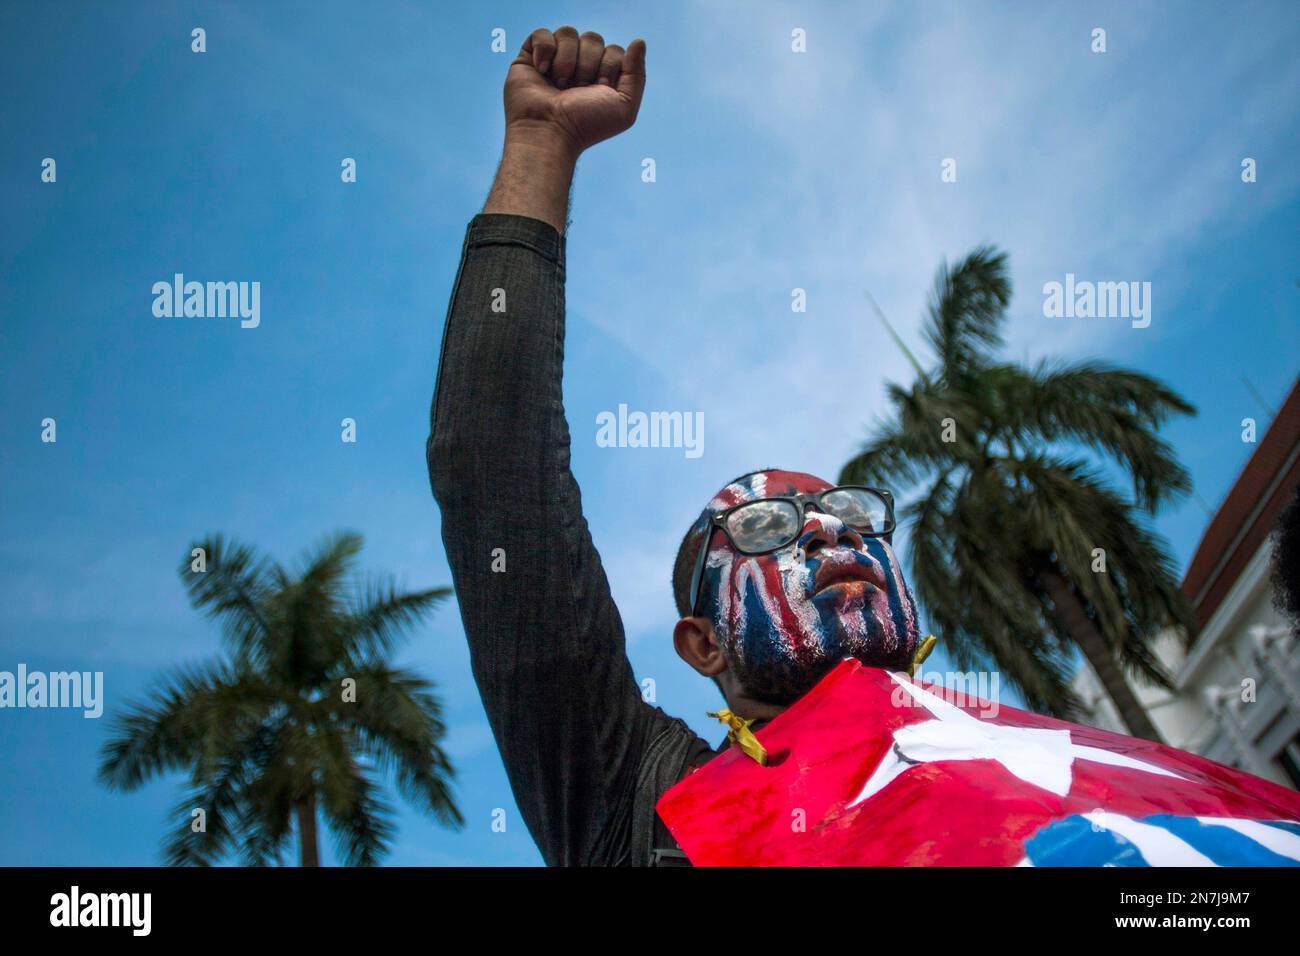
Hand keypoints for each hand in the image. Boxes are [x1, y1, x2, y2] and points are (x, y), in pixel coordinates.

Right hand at [505, 27, 646, 157]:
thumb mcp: (624, 107)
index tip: (599, 91)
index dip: (609, 68)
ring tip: (560, 85)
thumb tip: (639, 41)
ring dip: (567, 60)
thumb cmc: (586, 125)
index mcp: (601, 76)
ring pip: (569, 33)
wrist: (550, 132)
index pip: (614, 51)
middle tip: (578, 90)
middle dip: (589, 64)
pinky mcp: (530, 57)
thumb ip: (637, 74)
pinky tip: (542, 70)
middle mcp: (579, 66)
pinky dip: (544, 49)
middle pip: (593, 39)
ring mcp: (555, 60)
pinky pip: (542, 33)